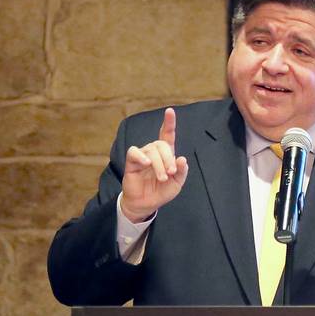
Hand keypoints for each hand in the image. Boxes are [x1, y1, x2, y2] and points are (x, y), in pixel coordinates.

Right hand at [120, 108, 188, 222]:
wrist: (146, 204)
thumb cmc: (161, 191)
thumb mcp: (177, 183)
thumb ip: (181, 171)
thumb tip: (182, 158)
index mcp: (166, 154)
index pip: (167, 135)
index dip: (169, 123)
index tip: (170, 111)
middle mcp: (154, 152)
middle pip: (161, 144)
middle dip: (168, 158)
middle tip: (171, 173)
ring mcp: (142, 156)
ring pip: (151, 150)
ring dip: (159, 164)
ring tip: (162, 178)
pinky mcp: (132, 162)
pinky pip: (134, 152)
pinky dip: (141, 156)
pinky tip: (146, 164)